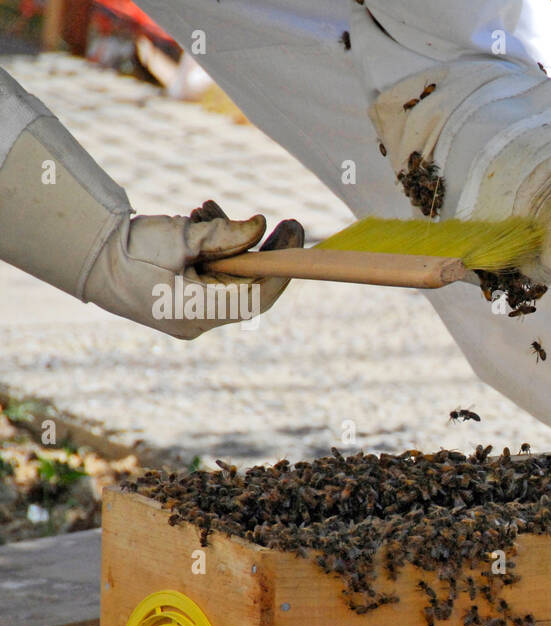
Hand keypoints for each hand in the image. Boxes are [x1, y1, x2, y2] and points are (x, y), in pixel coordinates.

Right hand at [83, 199, 303, 338]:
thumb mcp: (178, 235)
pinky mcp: (186, 303)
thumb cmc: (126, 248)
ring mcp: (193, 314)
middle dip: (268, 253)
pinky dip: (217, 252)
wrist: (84, 256)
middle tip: (288, 224)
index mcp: (199, 311)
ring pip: (234, 279)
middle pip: (251, 288)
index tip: (295, 238)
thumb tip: (260, 226)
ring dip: (235, 244)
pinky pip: (216, 279)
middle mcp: (200, 321)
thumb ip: (222, 234)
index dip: (282, 267)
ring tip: (210, 209)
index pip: (259, 295)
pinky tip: (202, 219)